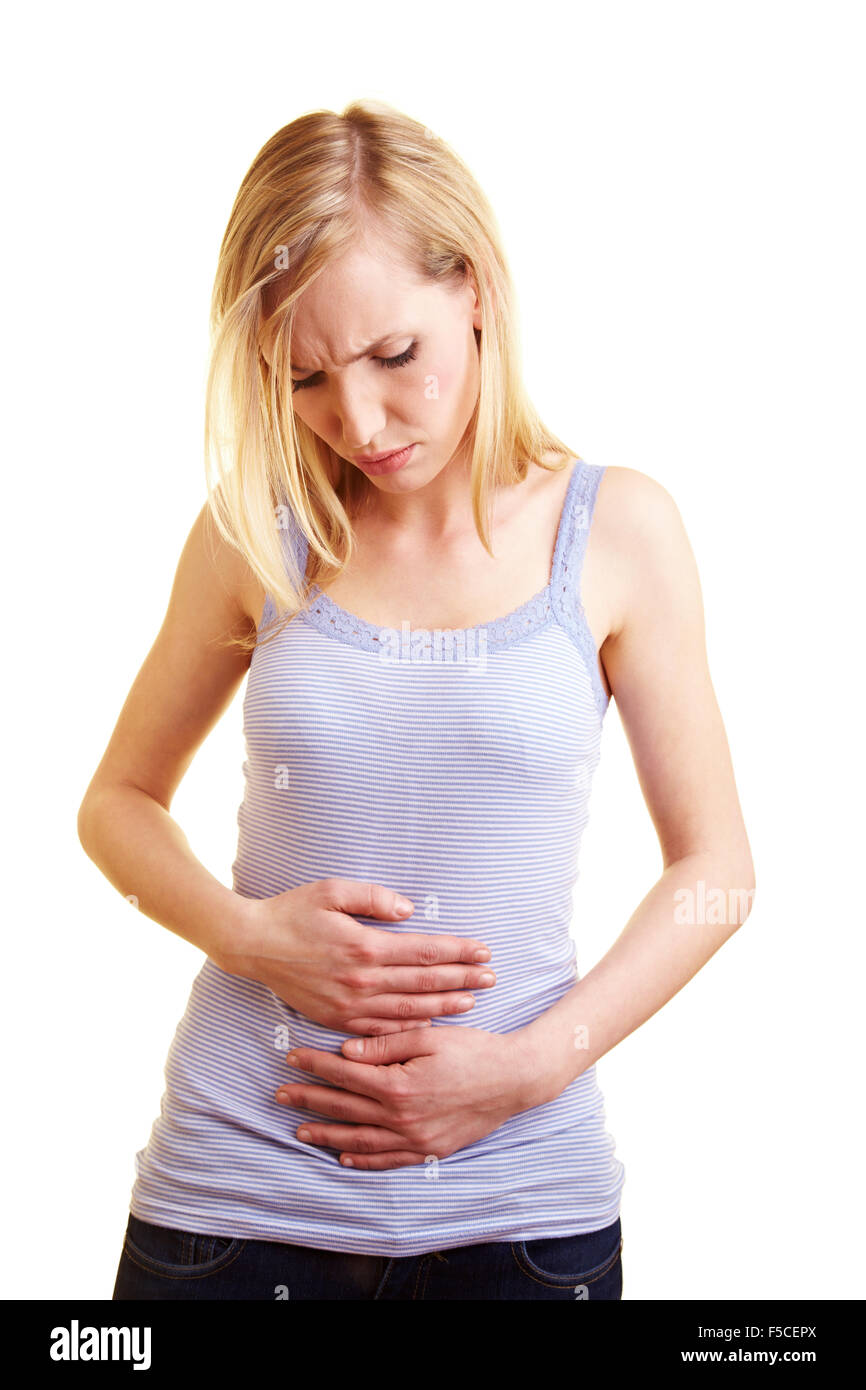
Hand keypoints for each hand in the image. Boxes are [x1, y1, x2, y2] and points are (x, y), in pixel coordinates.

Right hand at [213, 877, 495, 1034]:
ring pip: (408, 1009)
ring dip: (443, 1005)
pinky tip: (430, 1023)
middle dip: (462, 979)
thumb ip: (374, 898)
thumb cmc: (293, 911)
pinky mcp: (337, 1019)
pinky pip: (382, 1029)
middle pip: (423, 982)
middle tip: (492, 978)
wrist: (252, 945)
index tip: (484, 952)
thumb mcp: (332, 889)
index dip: (458, 952)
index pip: (424, 951)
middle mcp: (361, 980)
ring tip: (471, 1002)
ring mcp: (349, 1005)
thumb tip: (410, 910)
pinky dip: (410, 1027)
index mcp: (364, 946)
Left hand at [274, 1024, 535, 1169]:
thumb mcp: (430, 1036)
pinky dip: (363, 1159)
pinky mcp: (430, 1150)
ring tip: (301, 1131)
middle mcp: (402, 1118)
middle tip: (281, 1095)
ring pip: (360, 1140)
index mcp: (399, 1084)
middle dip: (310, 1100)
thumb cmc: (474, 1050)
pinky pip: (388, 1160)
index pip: (345, 1073)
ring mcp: (416, 1140)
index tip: (292, 1057)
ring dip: (327, 1135)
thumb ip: (386, 1043)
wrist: (515, 1079)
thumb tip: (348, 1050)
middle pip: (345, 1109)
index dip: (315, 1064)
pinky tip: (344, 1156)